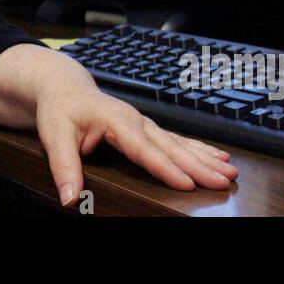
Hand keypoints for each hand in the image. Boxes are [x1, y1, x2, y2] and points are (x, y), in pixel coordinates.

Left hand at [35, 69, 237, 206]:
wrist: (64, 86)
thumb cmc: (60, 109)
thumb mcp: (53, 136)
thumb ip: (64, 167)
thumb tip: (70, 197)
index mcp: (117, 121)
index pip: (144, 149)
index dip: (165, 167)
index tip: (186, 183)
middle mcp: (136, 121)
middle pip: (171, 146)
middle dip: (199, 165)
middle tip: (223, 181)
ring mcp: (144, 123)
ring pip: (180, 142)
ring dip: (206, 157)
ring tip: (230, 171)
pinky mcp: (146, 127)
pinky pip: (177, 139)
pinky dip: (199, 149)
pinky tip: (216, 157)